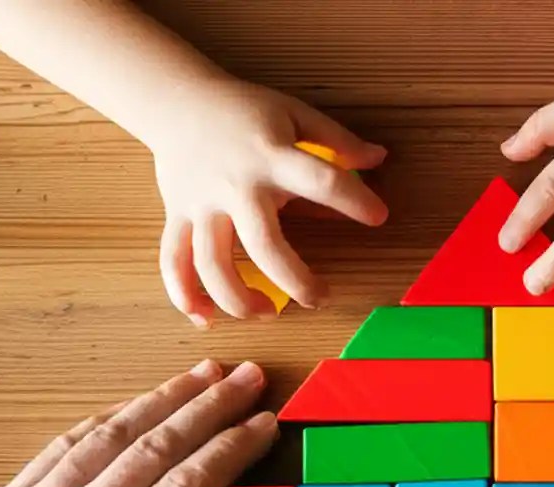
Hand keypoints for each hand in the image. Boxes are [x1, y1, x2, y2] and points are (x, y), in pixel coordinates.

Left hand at [0, 360, 276, 486]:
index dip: (232, 450)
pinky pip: (63, 444)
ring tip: (202, 376)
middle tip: (246, 378)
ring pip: (112, 434)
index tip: (262, 427)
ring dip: (163, 398)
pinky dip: (106, 417)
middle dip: (210, 407)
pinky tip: (130, 405)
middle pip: (157, 448)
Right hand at [150, 79, 388, 324]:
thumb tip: (380, 157)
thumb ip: (338, 140)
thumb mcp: (294, 113)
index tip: (378, 216)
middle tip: (321, 299)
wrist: (175, 100)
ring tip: (269, 313)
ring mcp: (201, 205)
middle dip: (294, 279)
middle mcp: (235, 186)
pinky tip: (205, 319)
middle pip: (262, 243)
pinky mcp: (178, 217)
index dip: (354, 200)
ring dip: (238, 298)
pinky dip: (184, 294)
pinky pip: (173, 262)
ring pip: (211, 263)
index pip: (320, 181)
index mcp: (271, 156)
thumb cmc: (243, 111)